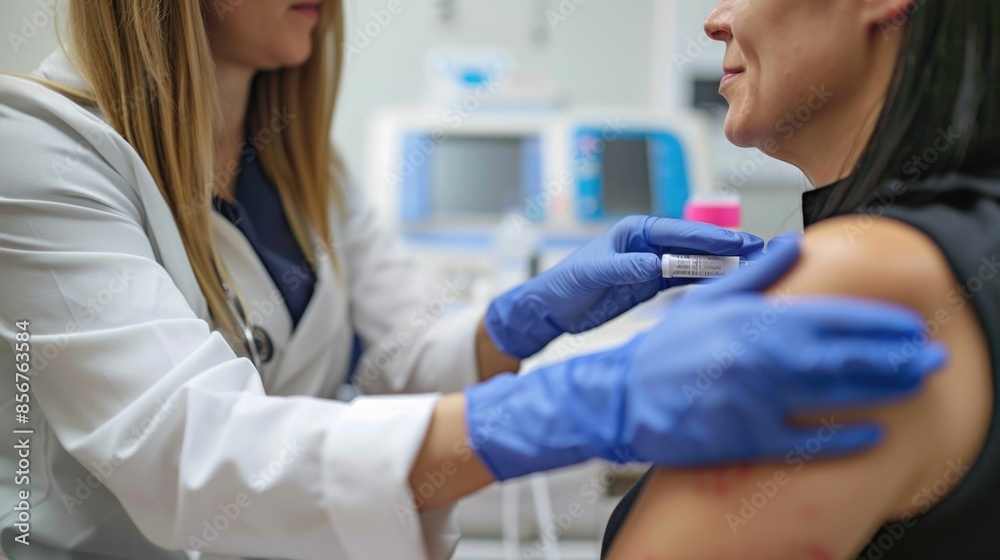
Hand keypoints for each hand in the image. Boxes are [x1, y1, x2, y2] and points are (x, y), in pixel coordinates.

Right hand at [464, 239, 946, 480]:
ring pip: (833, 394)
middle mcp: (757, 356)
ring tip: (915, 384)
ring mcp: (753, 399)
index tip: (909, 324)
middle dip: (894, 355)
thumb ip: (757, 273)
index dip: (876, 322)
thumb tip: (793, 244)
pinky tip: (874, 434)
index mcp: (751, 319)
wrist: (621, 396)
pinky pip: (805, 441)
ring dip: (882, 389)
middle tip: (931, 356)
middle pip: (842, 354)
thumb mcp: (708, 299)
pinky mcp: (745, 437)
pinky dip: (844, 440)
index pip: (829, 316)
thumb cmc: (665, 351)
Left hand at [485, 216, 763, 358]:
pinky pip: (684, 278)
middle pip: (692, 243)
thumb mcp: (595, 273)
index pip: (676, 232)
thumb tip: (656, 265)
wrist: (554, 307)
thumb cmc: (567, 283)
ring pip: (693, 260)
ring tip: (752, 264)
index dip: (708, 236)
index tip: (735, 241)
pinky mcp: (651, 283)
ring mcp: (652, 263)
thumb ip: (626, 268)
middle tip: (758, 248)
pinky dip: (705, 279)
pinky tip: (727, 281)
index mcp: (633, 232)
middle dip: (724, 245)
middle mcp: (646, 243)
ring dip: (720, 263)